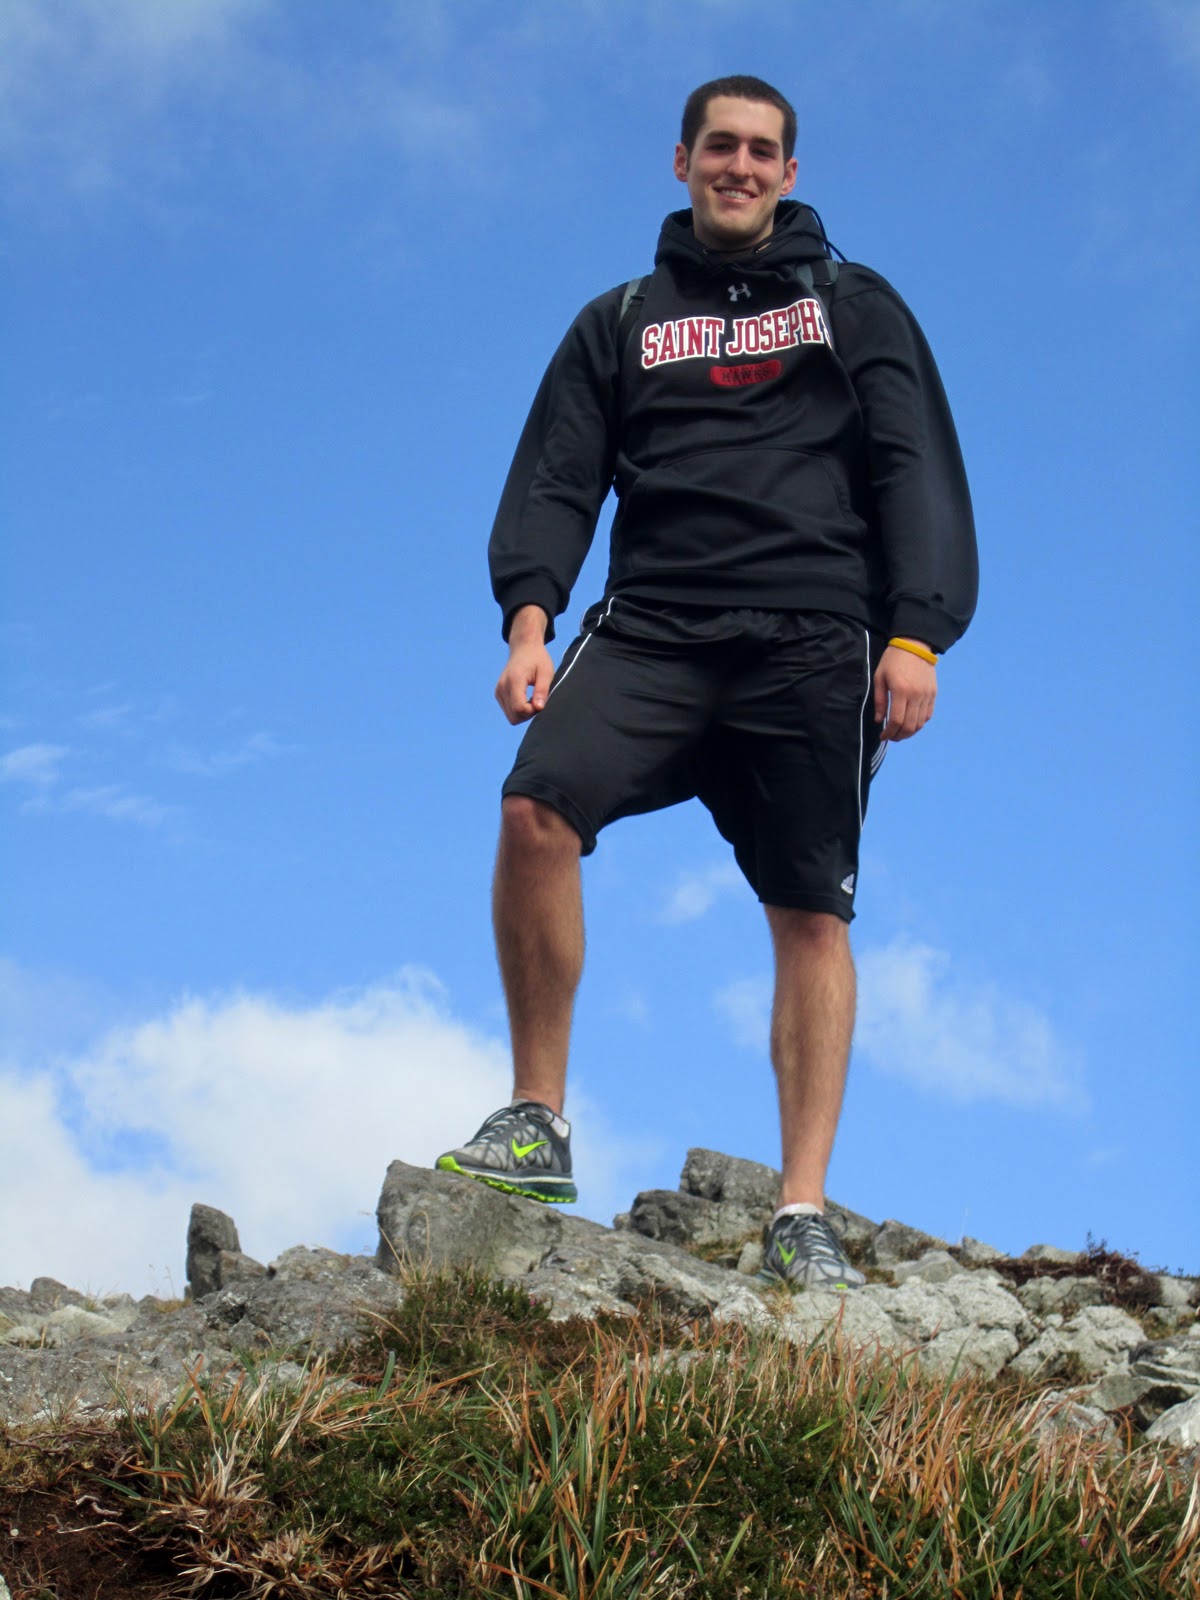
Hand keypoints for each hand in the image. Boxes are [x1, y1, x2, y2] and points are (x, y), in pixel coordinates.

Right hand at [495, 606, 553, 723]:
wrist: (524, 648)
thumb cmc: (537, 659)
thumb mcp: (546, 672)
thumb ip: (542, 690)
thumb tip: (539, 708)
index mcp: (514, 680)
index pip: (519, 709)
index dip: (532, 711)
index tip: (540, 702)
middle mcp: (502, 687)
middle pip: (514, 716)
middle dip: (528, 714)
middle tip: (538, 701)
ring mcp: (498, 691)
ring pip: (511, 716)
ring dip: (524, 713)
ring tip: (532, 698)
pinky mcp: (498, 694)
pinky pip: (508, 711)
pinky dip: (518, 710)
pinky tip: (526, 698)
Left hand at [873, 642, 936, 741]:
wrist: (914, 645)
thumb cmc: (893, 660)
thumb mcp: (880, 677)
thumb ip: (880, 701)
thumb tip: (880, 720)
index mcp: (900, 691)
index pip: (896, 721)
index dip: (889, 733)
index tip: (883, 736)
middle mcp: (916, 695)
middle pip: (910, 726)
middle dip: (899, 736)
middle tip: (891, 737)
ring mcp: (927, 695)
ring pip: (920, 723)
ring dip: (910, 732)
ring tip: (900, 733)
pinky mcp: (933, 693)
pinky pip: (928, 715)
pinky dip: (920, 723)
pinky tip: (911, 724)